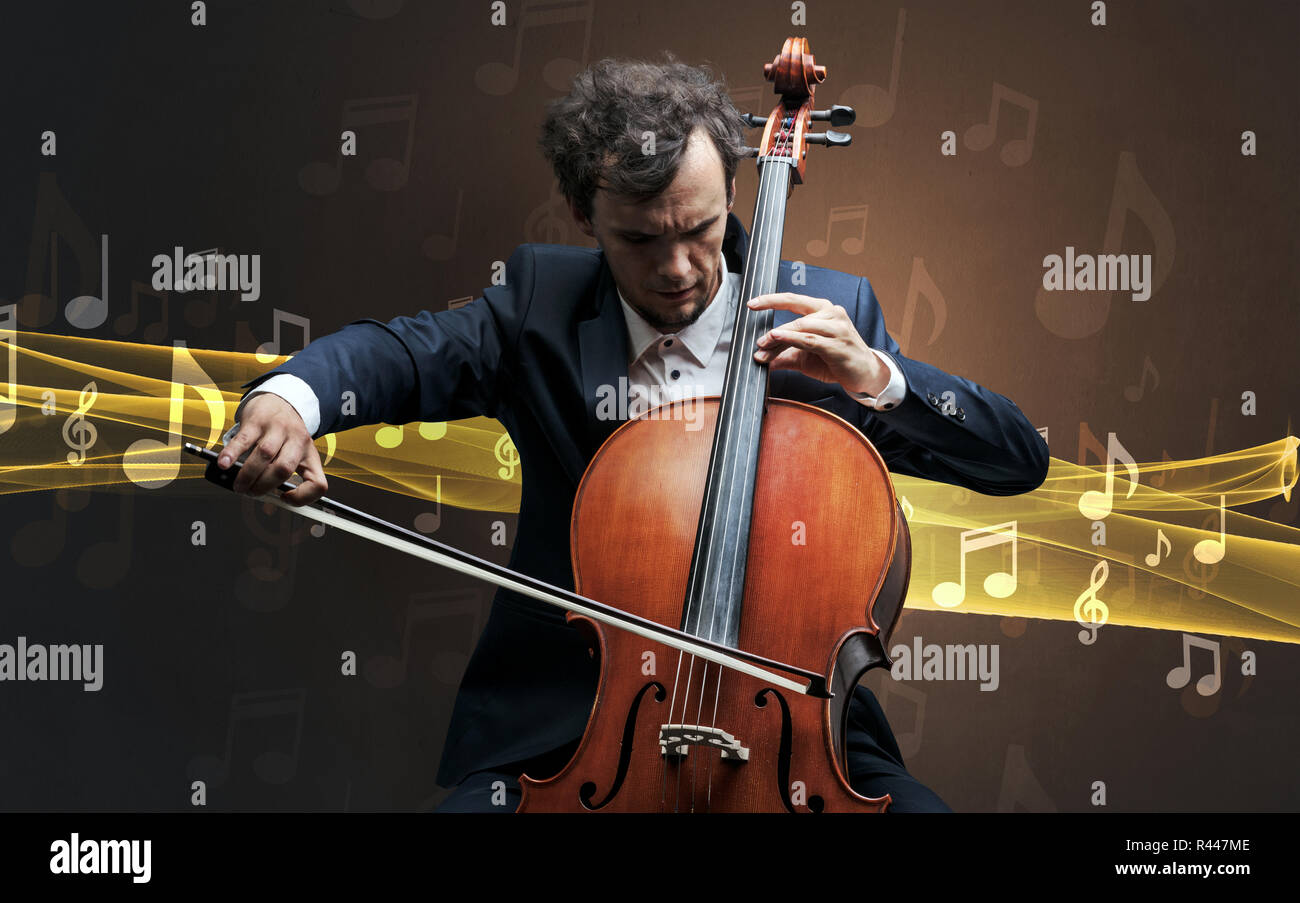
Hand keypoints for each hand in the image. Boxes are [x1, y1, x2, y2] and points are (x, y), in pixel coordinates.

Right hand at [218, 393, 327, 505]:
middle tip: (250, 492)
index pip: (318, 483)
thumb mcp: (296, 455)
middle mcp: (297, 440)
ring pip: (264, 455)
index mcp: (309, 455)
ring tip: (238, 485)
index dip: (302, 498)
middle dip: (263, 486)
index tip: (284, 499)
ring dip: (247, 475)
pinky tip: (224, 464)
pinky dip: (232, 454)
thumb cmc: (286, 436)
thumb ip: (285, 479)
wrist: (280, 401)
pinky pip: (243, 440)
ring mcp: (277, 428)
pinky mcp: (257, 420)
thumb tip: (266, 505)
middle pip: (283, 469)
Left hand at [748, 293, 887, 395]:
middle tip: (757, 341)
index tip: (752, 304)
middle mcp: (831, 314)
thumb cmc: (837, 360)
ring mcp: (836, 328)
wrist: (865, 374)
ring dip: (779, 338)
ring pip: (801, 328)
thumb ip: (783, 355)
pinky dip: (792, 340)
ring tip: (763, 346)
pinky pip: (810, 340)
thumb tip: (760, 358)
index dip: (772, 300)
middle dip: (773, 330)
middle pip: (795, 315)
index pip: (794, 300)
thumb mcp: (805, 356)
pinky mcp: (837, 345)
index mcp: (823, 310)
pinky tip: (778, 340)